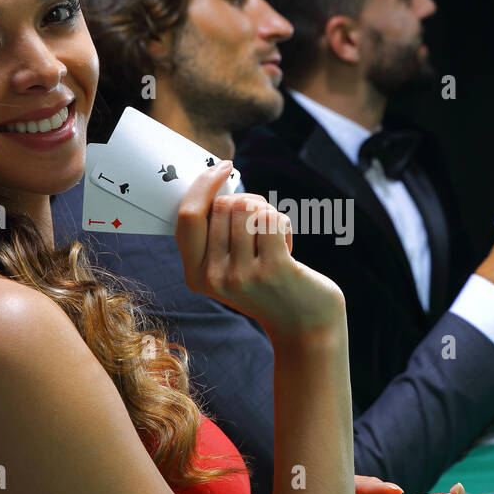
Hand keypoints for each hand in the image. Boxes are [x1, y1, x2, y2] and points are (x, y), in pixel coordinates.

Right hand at [176, 162, 344, 337]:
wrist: (305, 325)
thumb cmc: (268, 286)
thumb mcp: (229, 269)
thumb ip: (215, 235)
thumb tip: (214, 179)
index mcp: (195, 275)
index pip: (188, 217)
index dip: (203, 185)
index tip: (224, 168)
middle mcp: (213, 278)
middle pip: (223, 206)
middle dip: (248, 202)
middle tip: (263, 224)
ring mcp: (242, 275)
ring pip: (249, 208)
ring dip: (268, 214)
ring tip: (274, 241)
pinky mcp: (272, 270)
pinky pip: (271, 218)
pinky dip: (283, 224)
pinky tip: (287, 246)